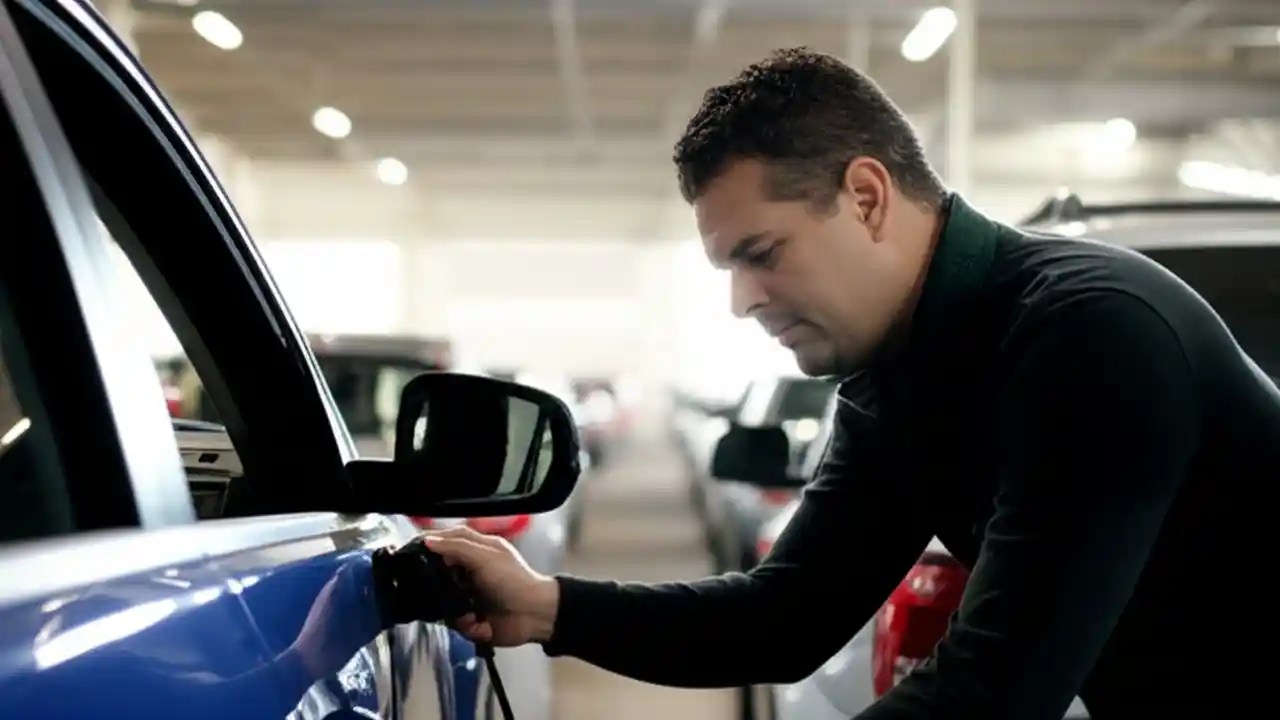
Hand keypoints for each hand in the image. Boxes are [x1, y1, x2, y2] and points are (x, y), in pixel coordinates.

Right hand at [421, 525, 559, 646]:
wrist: (535, 615)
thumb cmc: (515, 580)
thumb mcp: (485, 557)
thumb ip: (457, 547)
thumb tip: (427, 540)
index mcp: (474, 549)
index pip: (444, 540)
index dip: (428, 544)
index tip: (411, 552)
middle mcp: (467, 570)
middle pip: (436, 572)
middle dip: (436, 584)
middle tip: (444, 589)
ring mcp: (467, 594)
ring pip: (441, 599)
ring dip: (452, 607)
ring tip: (469, 610)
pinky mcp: (468, 617)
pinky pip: (453, 620)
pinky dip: (464, 623)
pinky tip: (478, 623)